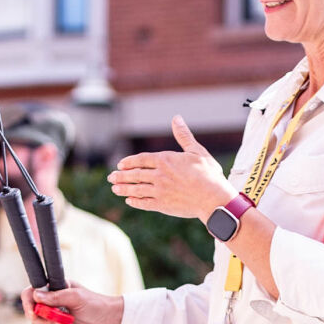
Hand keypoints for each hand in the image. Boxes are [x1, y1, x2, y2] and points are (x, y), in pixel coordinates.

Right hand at [21, 285, 124, 323]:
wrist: (108, 320)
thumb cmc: (95, 303)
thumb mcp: (76, 297)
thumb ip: (56, 297)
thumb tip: (37, 295)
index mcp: (53, 289)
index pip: (30, 294)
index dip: (27, 303)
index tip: (33, 313)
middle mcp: (49, 303)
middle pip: (32, 314)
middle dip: (44, 322)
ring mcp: (52, 317)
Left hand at [108, 116, 231, 220]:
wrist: (213, 198)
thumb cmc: (208, 174)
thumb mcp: (196, 151)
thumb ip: (183, 136)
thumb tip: (176, 118)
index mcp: (165, 160)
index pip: (141, 159)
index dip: (129, 162)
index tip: (120, 165)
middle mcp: (159, 175)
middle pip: (135, 174)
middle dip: (121, 176)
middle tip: (111, 177)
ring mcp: (159, 191)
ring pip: (136, 189)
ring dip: (123, 188)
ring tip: (115, 189)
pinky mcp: (162, 205)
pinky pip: (144, 202)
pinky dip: (135, 201)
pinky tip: (129, 201)